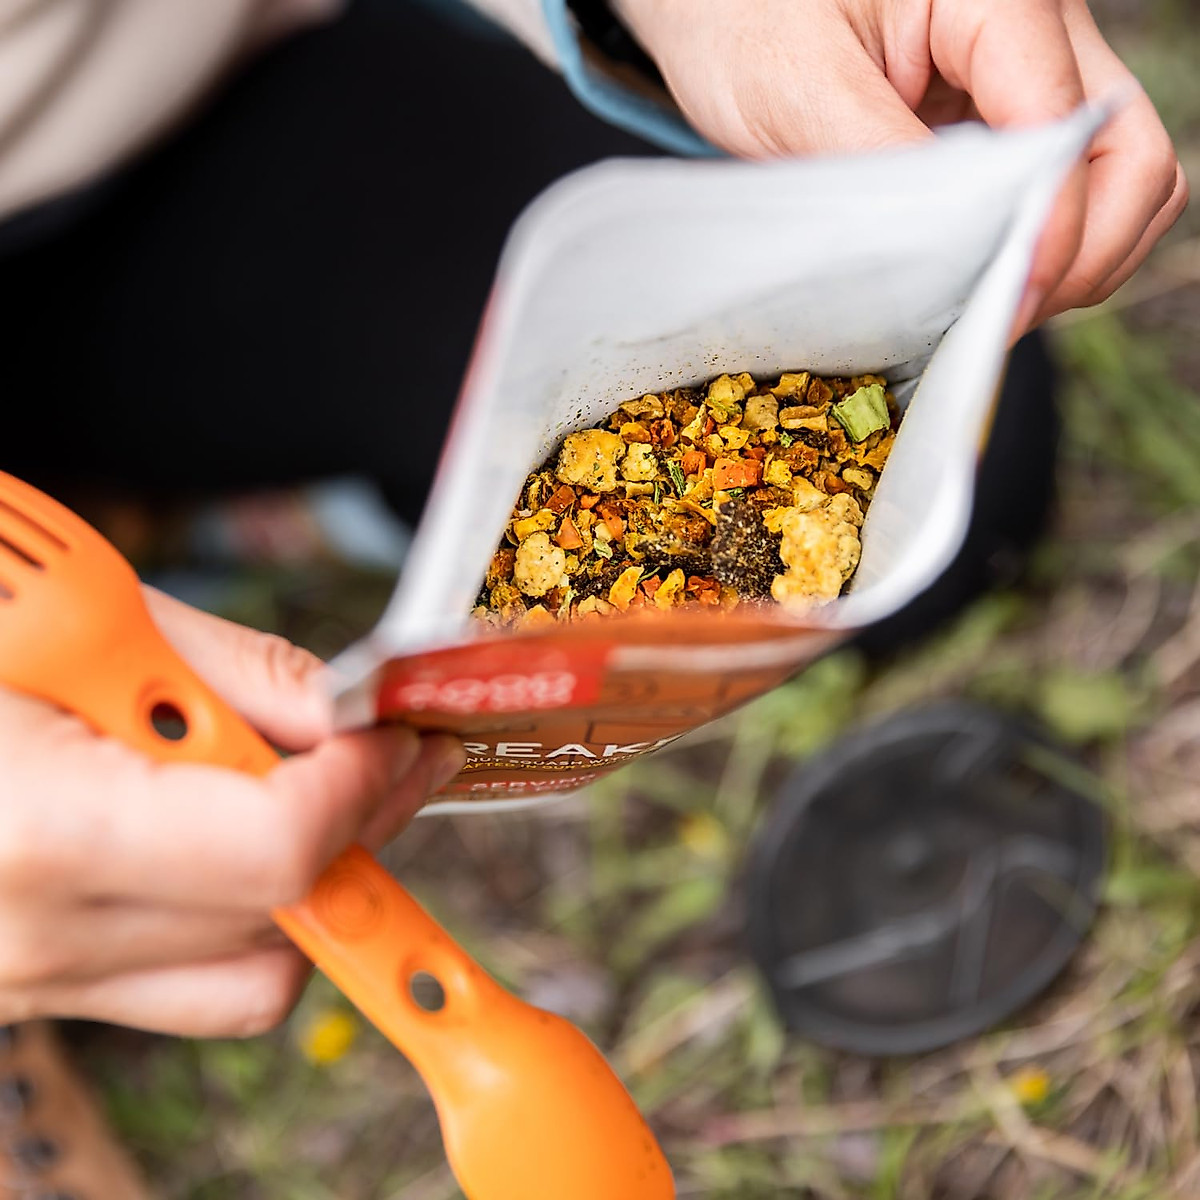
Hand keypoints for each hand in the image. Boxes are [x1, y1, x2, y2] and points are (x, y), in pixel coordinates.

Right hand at [0, 589, 464, 1037]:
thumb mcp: (86, 619)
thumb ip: (237, 674)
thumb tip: (354, 715)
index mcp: (44, 833)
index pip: (276, 849)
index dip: (361, 785)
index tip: (397, 734)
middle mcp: (36, 939)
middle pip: (285, 914)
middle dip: (363, 823)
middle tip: (390, 747)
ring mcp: (30, 982)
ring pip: (252, 968)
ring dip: (310, 878)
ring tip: (309, 781)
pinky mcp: (35, 991)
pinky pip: (189, 980)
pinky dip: (243, 911)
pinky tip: (226, 826)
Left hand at [616, 0, 1187, 332]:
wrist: (722, 8)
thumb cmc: (744, 19)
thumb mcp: (796, 89)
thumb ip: (880, 167)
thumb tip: (946, 258)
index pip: (1065, 129)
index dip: (1045, 233)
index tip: (996, 309)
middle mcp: (1038, 30)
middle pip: (1126, 159)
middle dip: (1075, 256)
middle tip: (993, 320)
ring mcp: (1033, 75)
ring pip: (1116, 180)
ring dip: (1069, 258)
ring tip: (983, 307)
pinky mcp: (1008, 117)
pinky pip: (1065, 191)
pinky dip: (1038, 246)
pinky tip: (976, 278)